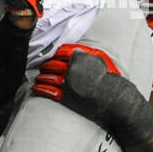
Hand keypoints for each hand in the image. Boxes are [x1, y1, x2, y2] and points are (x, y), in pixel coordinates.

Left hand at [32, 44, 152, 146]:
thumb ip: (87, 54)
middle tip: (44, 65)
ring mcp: (67, 84)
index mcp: (81, 59)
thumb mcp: (102, 61)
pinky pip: (48, 91)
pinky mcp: (65, 97)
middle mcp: (72, 70)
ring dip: (42, 76)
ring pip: (48, 77)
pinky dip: (40, 88)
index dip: (57, 53)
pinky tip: (37, 87)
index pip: (63, 52)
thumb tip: (75, 51)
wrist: (116, 100)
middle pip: (53, 64)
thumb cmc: (112, 80)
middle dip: (47, 64)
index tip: (54, 54)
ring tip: (39, 76)